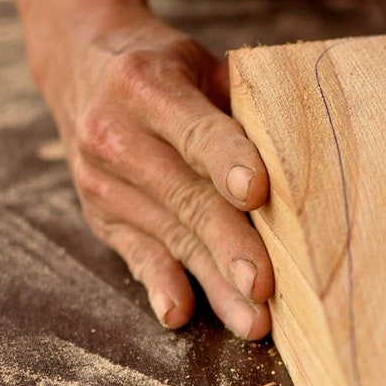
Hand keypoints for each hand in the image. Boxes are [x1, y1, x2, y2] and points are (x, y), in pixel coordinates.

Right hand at [37, 7, 272, 337]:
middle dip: (230, 245)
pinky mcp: (102, 216)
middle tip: (265, 285)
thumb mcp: (202, 65)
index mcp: (148, 86)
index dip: (229, 162)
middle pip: (187, 197)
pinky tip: (179, 313)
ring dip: (214, 282)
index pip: (198, 132)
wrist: (81, 66)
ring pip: (171, 237)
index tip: (258, 193)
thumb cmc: (166, 69)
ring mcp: (103, 181)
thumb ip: (243, 107)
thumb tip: (305, 159)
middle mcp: (116, 135)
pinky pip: (135, 255)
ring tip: (252, 319)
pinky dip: (160, 285)